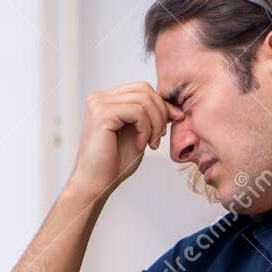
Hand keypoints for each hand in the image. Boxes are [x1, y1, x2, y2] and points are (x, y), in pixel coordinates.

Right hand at [68, 83, 170, 200]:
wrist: (97, 183)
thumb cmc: (115, 163)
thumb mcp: (140, 134)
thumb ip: (151, 118)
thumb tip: (174, 108)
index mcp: (107, 100)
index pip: (142, 89)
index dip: (161, 105)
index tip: (169, 125)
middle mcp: (100, 98)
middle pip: (144, 89)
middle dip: (160, 113)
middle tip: (158, 137)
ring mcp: (98, 104)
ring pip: (143, 100)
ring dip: (155, 123)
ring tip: (150, 143)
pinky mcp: (102, 114)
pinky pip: (138, 112)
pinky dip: (146, 129)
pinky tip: (140, 145)